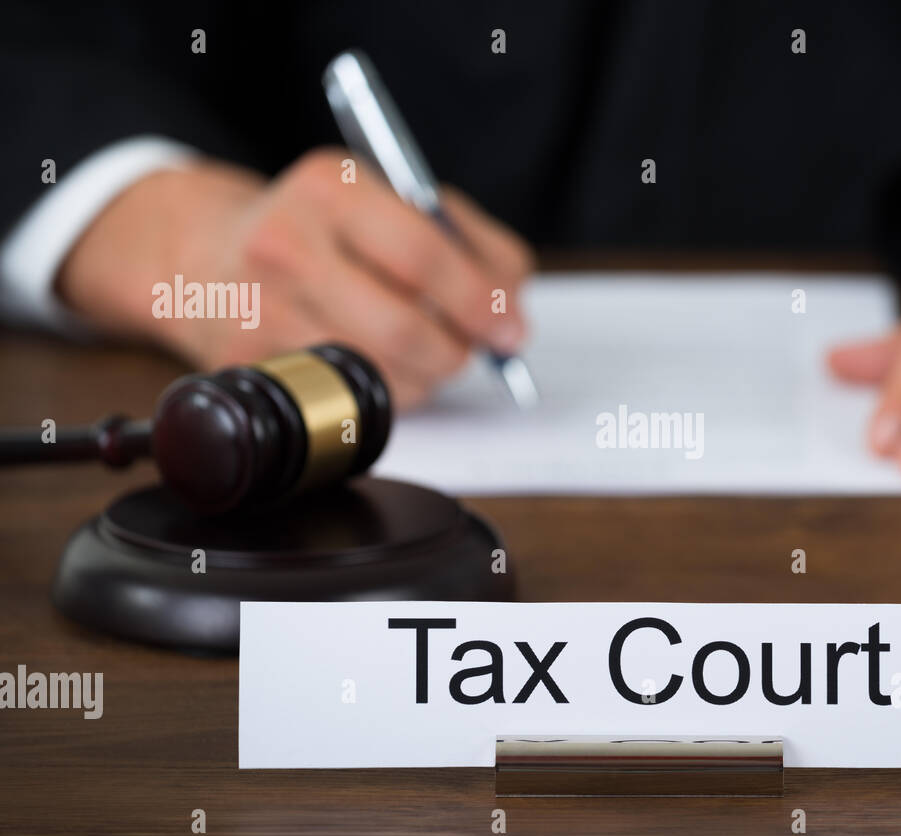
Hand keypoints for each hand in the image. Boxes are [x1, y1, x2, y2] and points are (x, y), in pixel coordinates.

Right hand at [57, 148, 535, 408]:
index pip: (422, 255)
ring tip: (427, 349)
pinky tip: (382, 363)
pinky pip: (348, 398)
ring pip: (381, 375)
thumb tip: (511, 307)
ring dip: (425, 374)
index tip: (511, 326)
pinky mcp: (252, 366)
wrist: (205, 254)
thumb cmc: (321, 228)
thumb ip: (464, 239)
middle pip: (402, 328)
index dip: (479, 301)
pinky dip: (386, 391)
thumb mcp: (388, 198)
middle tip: (478, 349)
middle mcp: (286, 245)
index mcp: (331, 188)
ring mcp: (262, 311)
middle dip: (458, 350)